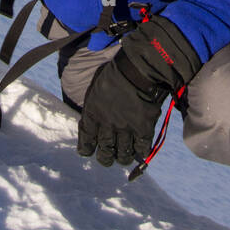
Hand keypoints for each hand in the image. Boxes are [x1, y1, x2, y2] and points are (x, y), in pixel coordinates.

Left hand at [77, 15, 201, 167]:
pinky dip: (141, 152)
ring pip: (123, 153)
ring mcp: (126, 128)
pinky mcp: (143, 128)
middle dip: (105, 158)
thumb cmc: (115, 73)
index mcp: (93, 113)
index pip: (86, 139)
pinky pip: (142, 147)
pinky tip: (140, 152)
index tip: (86, 152)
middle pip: (105, 150)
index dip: (86, 148)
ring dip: (123, 158)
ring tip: (123, 158)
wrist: (136, 70)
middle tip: (107, 159)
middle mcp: (107, 125)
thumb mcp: (96, 89)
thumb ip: (94, 106)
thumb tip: (94, 118)